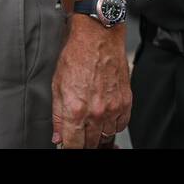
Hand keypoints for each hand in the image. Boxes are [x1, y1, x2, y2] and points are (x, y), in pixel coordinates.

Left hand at [51, 15, 131, 148]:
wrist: (98, 37)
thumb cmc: (77, 55)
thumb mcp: (58, 85)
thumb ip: (58, 115)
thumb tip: (58, 136)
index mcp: (76, 109)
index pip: (73, 144)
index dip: (69, 147)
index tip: (68, 144)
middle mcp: (96, 112)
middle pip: (91, 143)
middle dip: (83, 142)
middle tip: (79, 134)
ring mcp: (113, 108)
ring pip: (107, 136)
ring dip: (98, 135)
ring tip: (91, 125)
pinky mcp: (126, 102)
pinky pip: (121, 125)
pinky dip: (113, 125)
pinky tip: (105, 118)